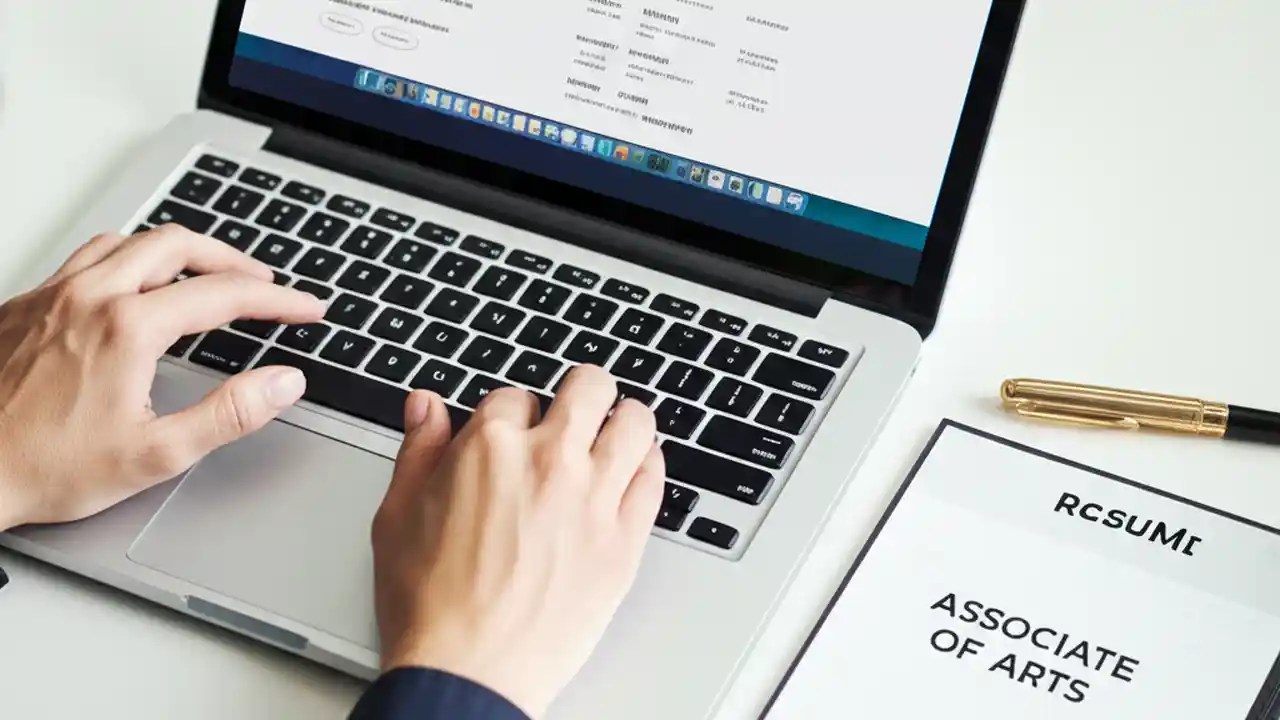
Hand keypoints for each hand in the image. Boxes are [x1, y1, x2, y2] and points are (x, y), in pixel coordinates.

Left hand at [0, 226, 325, 529]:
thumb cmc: (44, 469)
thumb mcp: (157, 454)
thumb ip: (230, 413)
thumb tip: (284, 382)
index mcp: (128, 328)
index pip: (224, 294)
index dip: (277, 302)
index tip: (305, 309)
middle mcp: (90, 296)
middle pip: (178, 245)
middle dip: (231, 260)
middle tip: (263, 285)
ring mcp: (53, 294)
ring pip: (129, 241)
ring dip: (179, 251)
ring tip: (206, 273)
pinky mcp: (25, 304)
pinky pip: (86, 257)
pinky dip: (128, 258)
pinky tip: (133, 285)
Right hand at [372, 367, 664, 717]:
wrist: (468, 673)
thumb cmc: (429, 603)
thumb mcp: (398, 515)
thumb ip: (419, 449)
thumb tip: (426, 405)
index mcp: (491, 448)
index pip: (516, 395)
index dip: (512, 412)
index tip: (512, 432)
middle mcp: (550, 462)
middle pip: (589, 388)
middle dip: (581, 391)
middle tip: (576, 407)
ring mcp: (594, 500)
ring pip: (635, 422)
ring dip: (623, 418)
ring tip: (614, 429)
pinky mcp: (625, 540)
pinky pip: (654, 478)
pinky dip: (647, 465)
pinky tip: (633, 470)